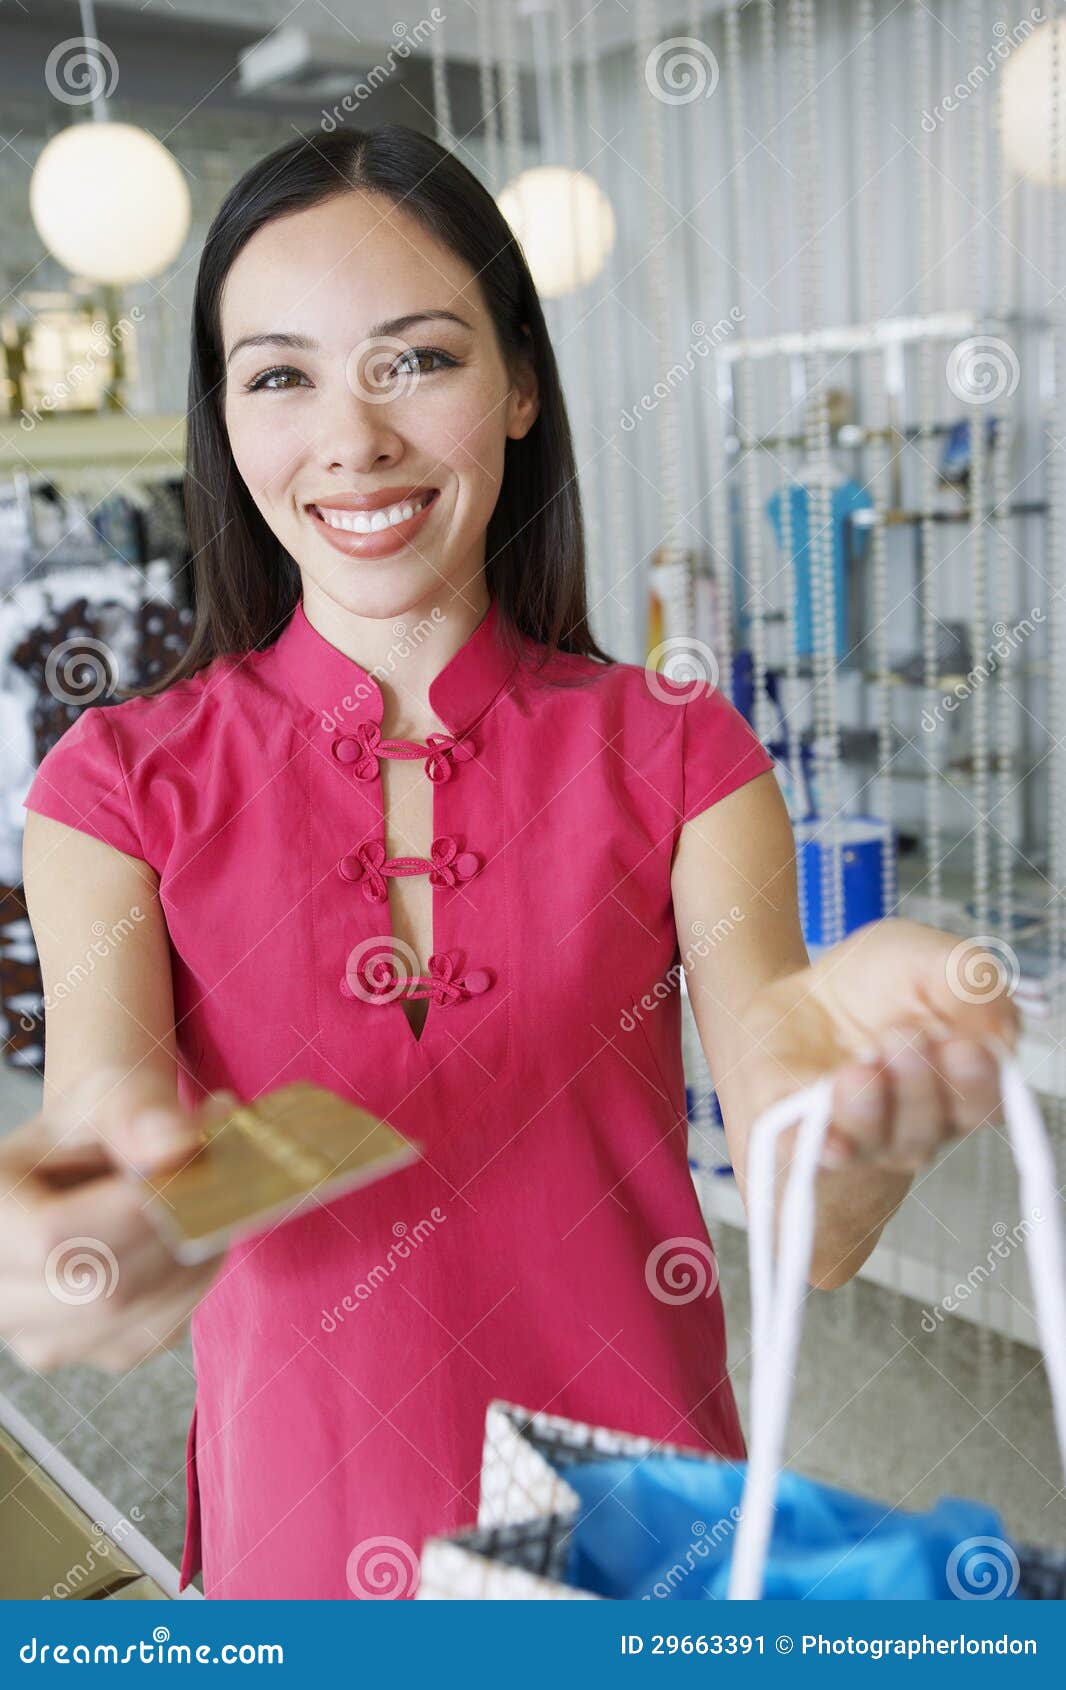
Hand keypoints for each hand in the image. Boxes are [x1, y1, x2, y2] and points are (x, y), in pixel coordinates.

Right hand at [0, 1066, 236, 1373]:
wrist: (100, 1158)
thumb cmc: (98, 1121)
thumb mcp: (109, 1090)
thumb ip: (137, 1108)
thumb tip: (178, 1142)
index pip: (52, 1239)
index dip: (133, 1208)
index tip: (190, 1159)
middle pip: (100, 1289)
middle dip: (175, 1227)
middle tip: (217, 1166)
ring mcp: (44, 1337)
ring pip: (141, 1313)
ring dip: (196, 1250)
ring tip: (209, 1189)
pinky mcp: (102, 1353)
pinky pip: (165, 1328)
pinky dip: (198, 1276)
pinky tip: (196, 1229)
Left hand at [742, 918, 1019, 1173]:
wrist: (800, 995)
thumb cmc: (877, 983)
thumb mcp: (926, 957)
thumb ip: (971, 980)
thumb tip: (997, 1031)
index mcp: (957, 1085)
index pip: (984, 1104)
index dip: (980, 1083)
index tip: (968, 1048)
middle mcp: (914, 1124)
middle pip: (928, 1125)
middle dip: (919, 1083)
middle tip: (903, 1035)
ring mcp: (857, 1136)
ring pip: (872, 1142)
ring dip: (870, 1108)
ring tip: (859, 1068)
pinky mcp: (799, 1133)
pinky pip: (809, 1152)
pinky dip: (821, 1145)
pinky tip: (826, 1130)